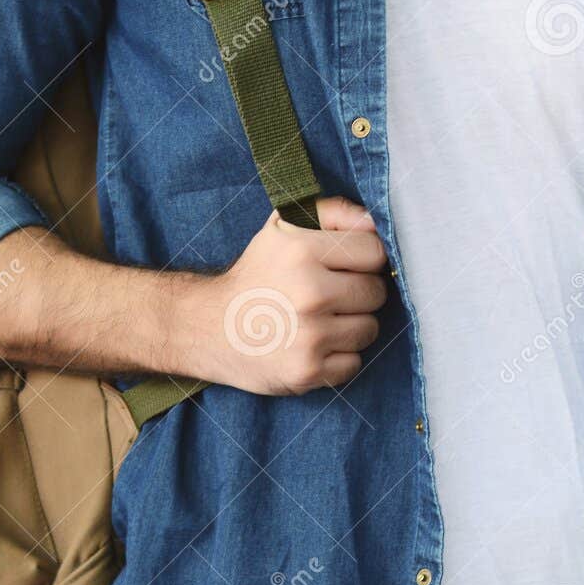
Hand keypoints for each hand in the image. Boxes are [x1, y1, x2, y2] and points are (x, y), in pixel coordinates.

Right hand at [174, 197, 388, 394]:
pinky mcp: (307, 371)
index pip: (375, 253)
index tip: (344, 267)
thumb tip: (374, 222)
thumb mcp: (281, 227)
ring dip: (351, 328)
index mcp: (303, 251)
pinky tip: (312, 348)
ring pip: (369, 330)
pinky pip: (353, 363)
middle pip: (375, 293)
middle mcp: (309, 293)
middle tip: (328, 297)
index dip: (363, 259)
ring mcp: (310, 336)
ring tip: (319, 323)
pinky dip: (338, 359)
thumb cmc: (255, 275)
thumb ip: (331, 213)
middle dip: (358, 294)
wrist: (207, 328)